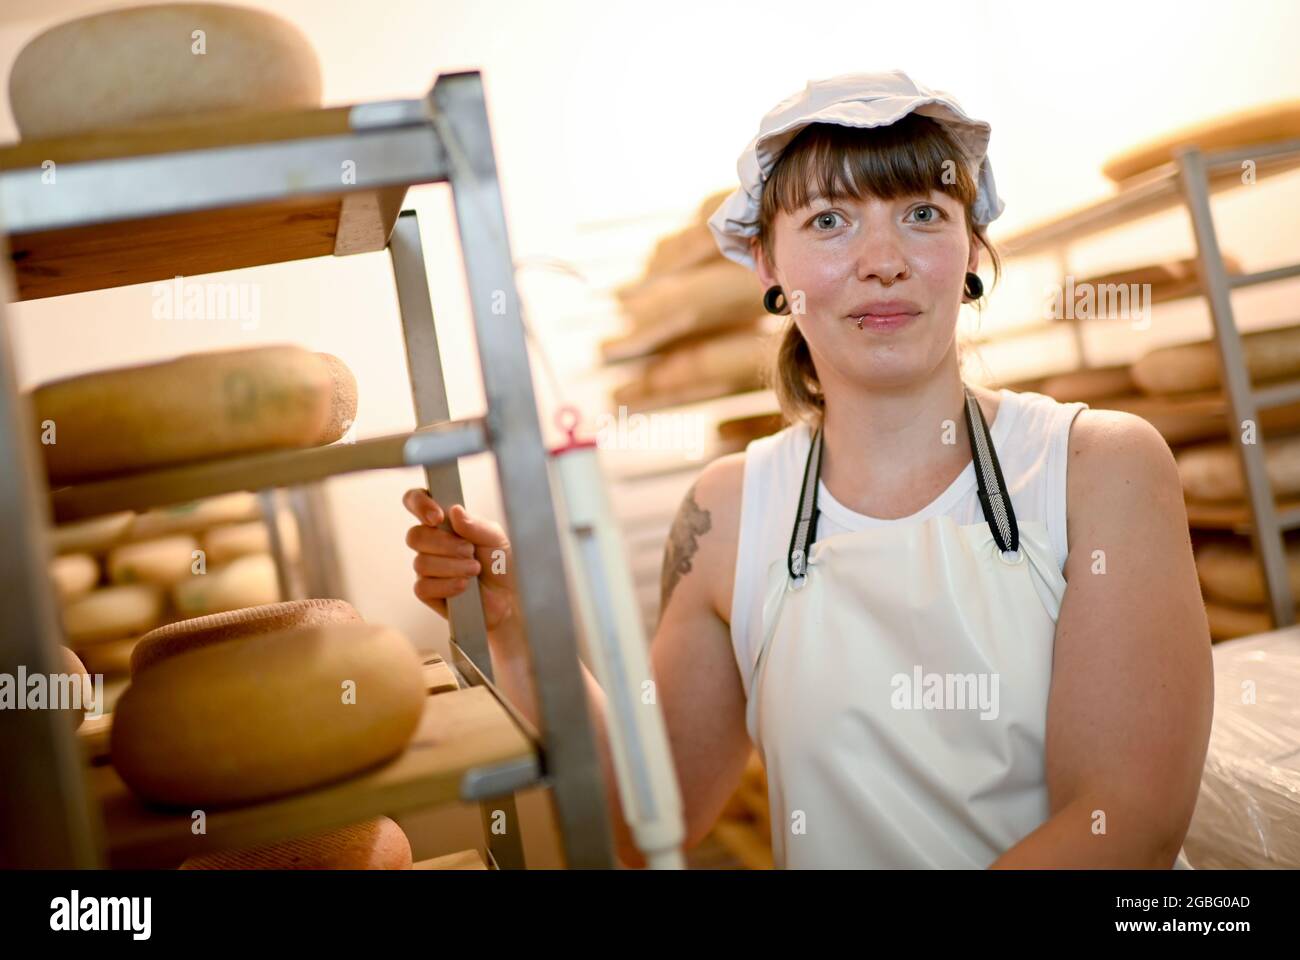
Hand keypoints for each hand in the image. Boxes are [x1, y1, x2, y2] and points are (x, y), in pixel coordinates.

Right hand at [402, 489, 516, 630]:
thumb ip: (475, 524)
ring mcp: (426, 567)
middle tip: (470, 550)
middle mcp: (431, 542)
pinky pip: (423, 586)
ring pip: (421, 562)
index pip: (415, 501)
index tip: (437, 517)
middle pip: (415, 535)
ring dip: (453, 567)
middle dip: (445, 544)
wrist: (508, 597)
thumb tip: (454, 511)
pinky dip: (448, 585)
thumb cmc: (500, 563)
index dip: (419, 504)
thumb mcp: (495, 538)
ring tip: (474, 570)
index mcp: (444, 521)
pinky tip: (464, 586)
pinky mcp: (427, 591)